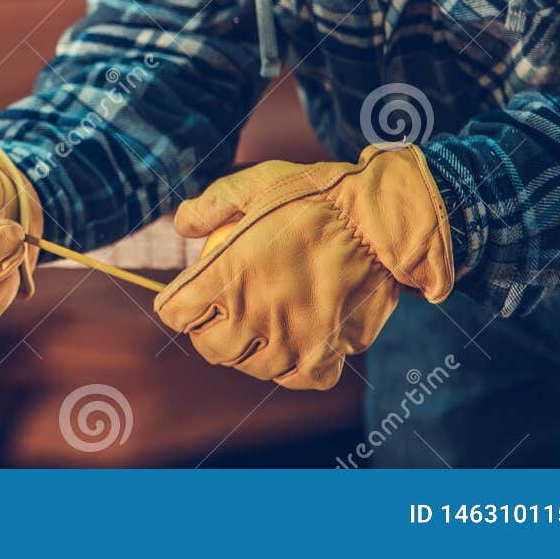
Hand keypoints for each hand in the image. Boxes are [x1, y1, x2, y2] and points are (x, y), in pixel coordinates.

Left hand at [153, 145, 453, 388]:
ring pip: (251, 367)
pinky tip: (292, 345)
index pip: (177, 313)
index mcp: (229, 275)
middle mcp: (255, 315)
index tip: (186, 296)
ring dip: (246, 350)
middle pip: (209, 347)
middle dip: (205, 332)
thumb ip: (211, 204)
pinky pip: (297, 378)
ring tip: (255, 329)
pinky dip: (290, 366)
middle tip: (218, 315)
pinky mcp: (328, 354)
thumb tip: (182, 226)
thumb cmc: (317, 196)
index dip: (176, 304)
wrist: (383, 221)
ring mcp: (292, 340)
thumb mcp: (256, 182)